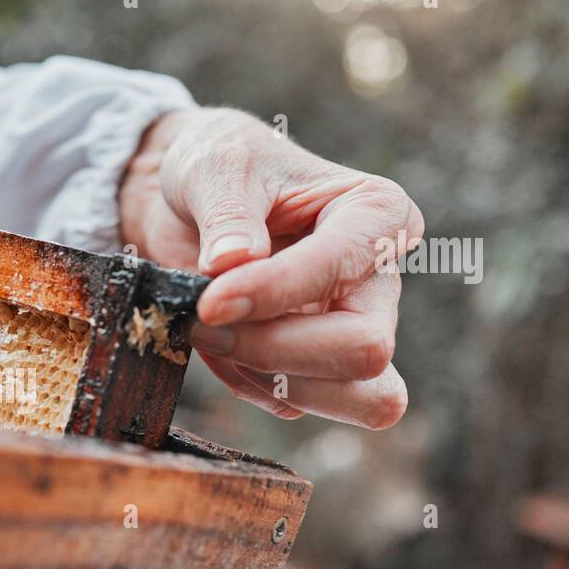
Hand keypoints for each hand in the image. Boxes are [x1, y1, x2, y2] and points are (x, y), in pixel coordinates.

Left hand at [119, 106, 422, 429]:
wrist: (189, 203)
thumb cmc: (218, 168)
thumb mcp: (215, 165)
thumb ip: (225, 211)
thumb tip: (230, 262)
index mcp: (376, 214)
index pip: (343, 270)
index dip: (274, 293)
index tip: (209, 300)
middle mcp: (379, 280)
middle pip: (363, 351)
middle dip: (273, 350)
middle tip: (204, 322)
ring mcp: (354, 330)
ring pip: (346, 395)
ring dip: (261, 374)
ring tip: (207, 329)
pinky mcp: (318, 369)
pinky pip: (292, 403)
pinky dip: (245, 383)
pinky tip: (217, 342)